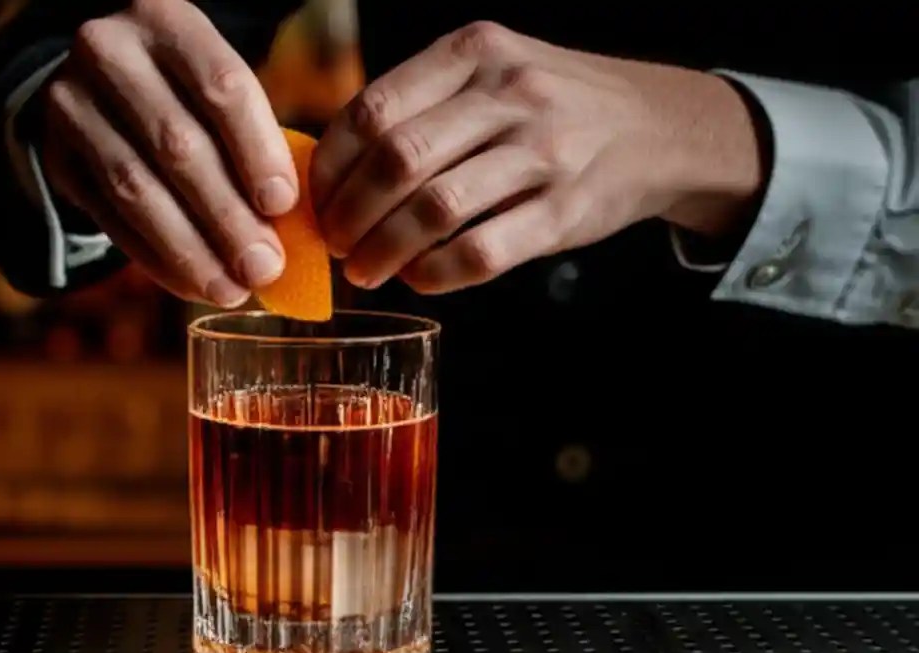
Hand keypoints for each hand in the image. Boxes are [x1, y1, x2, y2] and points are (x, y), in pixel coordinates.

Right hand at [41, 0, 296, 306]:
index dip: (256, 150)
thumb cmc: (187, 93)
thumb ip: (254, 141)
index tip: (283, 206)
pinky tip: (193, 284)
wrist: (100, 87)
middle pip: (177, 144)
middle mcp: (109, 50)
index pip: (221, 87)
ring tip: (232, 288)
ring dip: (190, 249)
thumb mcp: (216, 89)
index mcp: (167, 19)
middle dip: (226, 216)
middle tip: (264, 267)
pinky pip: (110, 219)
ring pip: (136, 187)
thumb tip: (292, 227)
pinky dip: (157, 260)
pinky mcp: (55, 155)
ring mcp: (71, 102)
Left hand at [310, 21, 766, 293]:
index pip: (373, 108)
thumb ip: (421, 104)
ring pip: (434, 208)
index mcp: (475, 51)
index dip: (331, 165)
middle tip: (334, 242)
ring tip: (363, 270)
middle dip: (348, 213)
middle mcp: (510, 93)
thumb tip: (331, 169)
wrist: (659, 126)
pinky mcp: (566, 210)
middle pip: (396, 160)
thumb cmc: (550, 106)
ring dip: (383, 250)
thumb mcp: (491, 71)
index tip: (315, 198)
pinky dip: (436, 273)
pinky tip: (418, 278)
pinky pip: (481, 251)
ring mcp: (544, 152)